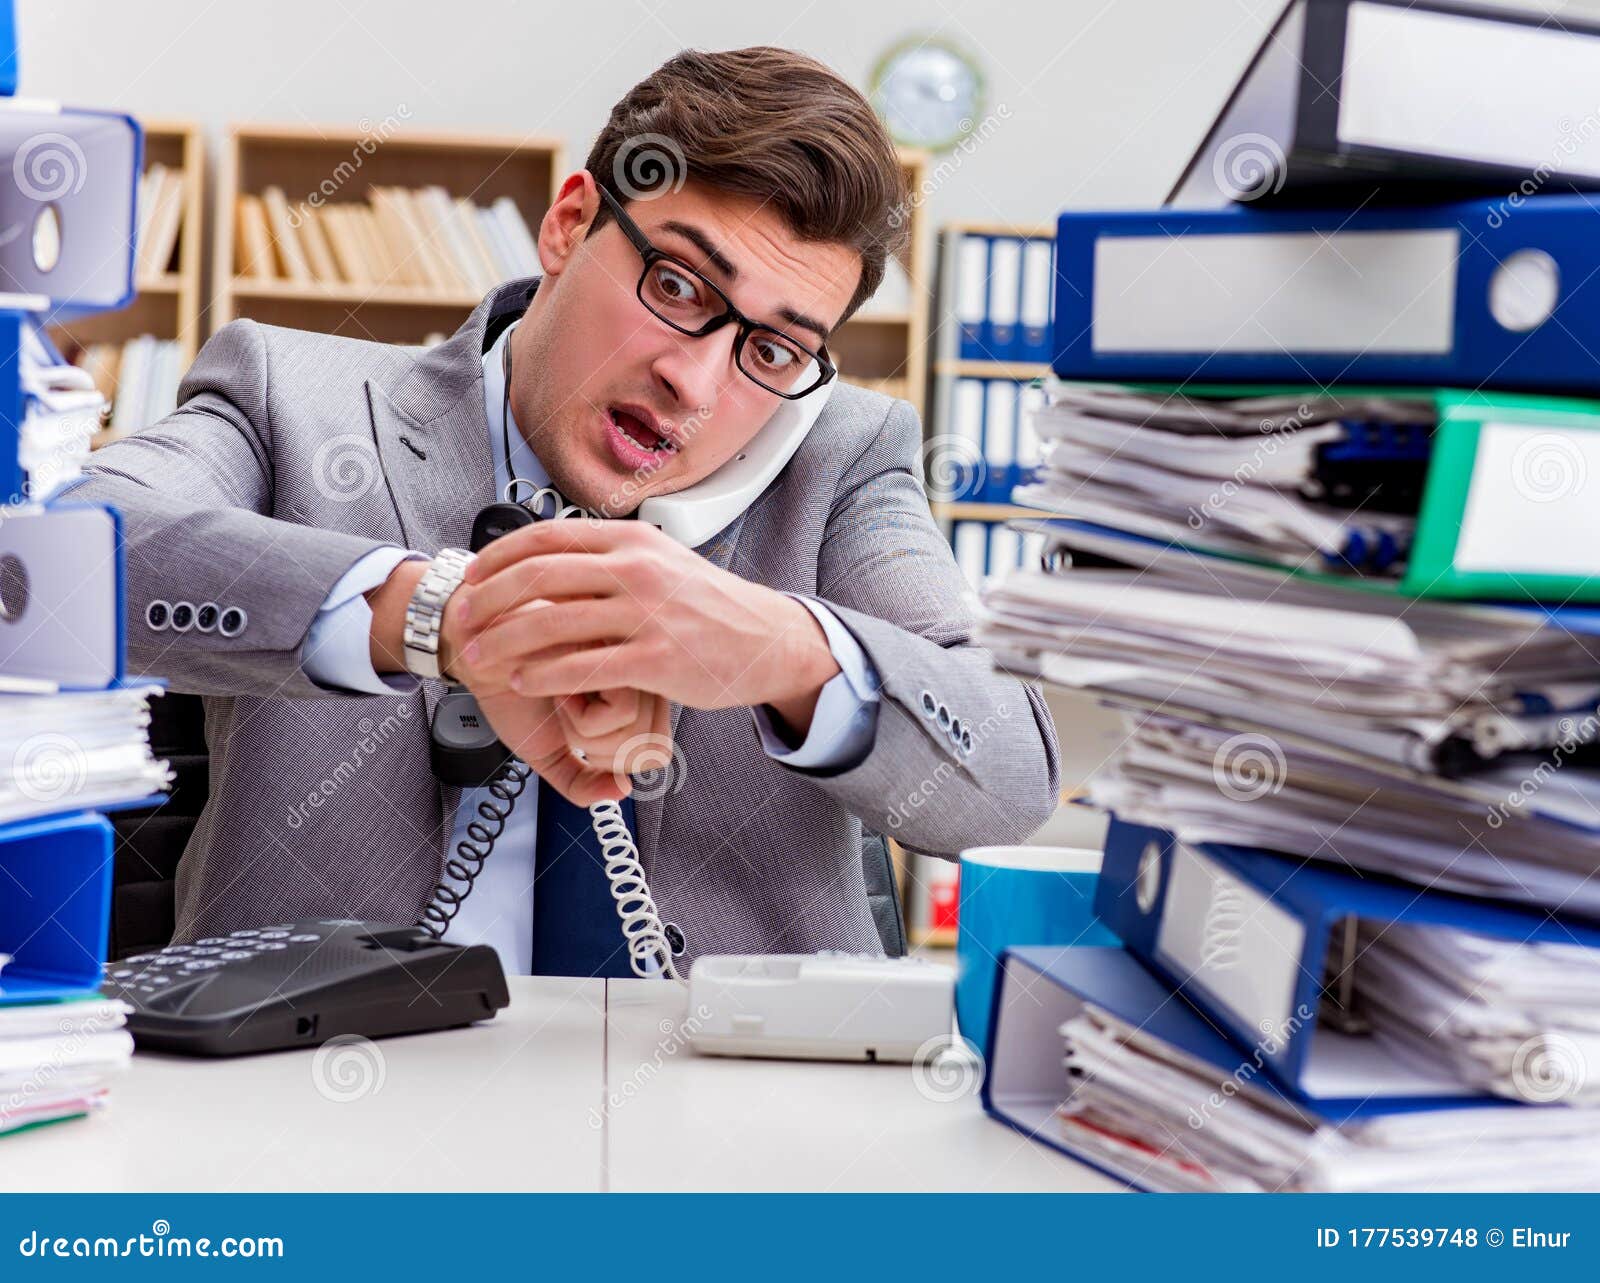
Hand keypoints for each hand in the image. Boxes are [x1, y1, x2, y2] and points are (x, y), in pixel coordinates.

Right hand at [442, 595, 670, 805]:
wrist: (478, 649)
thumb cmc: (513, 690)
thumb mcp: (546, 752)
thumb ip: (581, 783)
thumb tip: (621, 792)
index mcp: (637, 694)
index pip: (654, 755)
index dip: (609, 761)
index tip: (577, 730)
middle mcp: (642, 675)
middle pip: (648, 751)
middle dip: (594, 748)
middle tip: (565, 713)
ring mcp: (634, 662)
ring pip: (635, 732)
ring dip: (582, 729)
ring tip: (558, 692)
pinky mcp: (619, 650)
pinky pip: (622, 711)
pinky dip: (579, 714)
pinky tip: (557, 682)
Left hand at [455, 520, 839, 733]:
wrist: (766, 640)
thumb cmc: (708, 606)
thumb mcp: (661, 562)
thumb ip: (611, 556)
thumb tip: (554, 555)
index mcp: (632, 541)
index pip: (547, 537)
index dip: (499, 557)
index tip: (472, 576)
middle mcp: (636, 570)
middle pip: (538, 575)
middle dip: (488, 600)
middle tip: (461, 621)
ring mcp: (647, 615)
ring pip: (552, 623)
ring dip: (503, 641)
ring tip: (478, 657)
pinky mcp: (656, 661)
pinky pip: (582, 668)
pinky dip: (543, 675)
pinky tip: (522, 682)